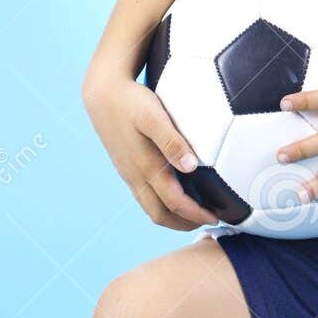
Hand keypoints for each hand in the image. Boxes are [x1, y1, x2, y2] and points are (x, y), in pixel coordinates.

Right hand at [82, 70, 220, 231]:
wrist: (102, 93)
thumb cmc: (131, 102)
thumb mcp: (154, 116)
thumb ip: (172, 141)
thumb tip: (191, 166)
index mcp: (145, 166)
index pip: (174, 203)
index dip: (196, 215)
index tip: (215, 218)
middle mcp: (135, 176)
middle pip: (160, 215)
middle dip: (184, 224)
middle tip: (208, 221)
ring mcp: (128, 174)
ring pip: (150, 208)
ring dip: (173, 217)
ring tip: (195, 213)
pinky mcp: (126, 168)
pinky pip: (144, 197)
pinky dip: (162, 205)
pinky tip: (175, 195)